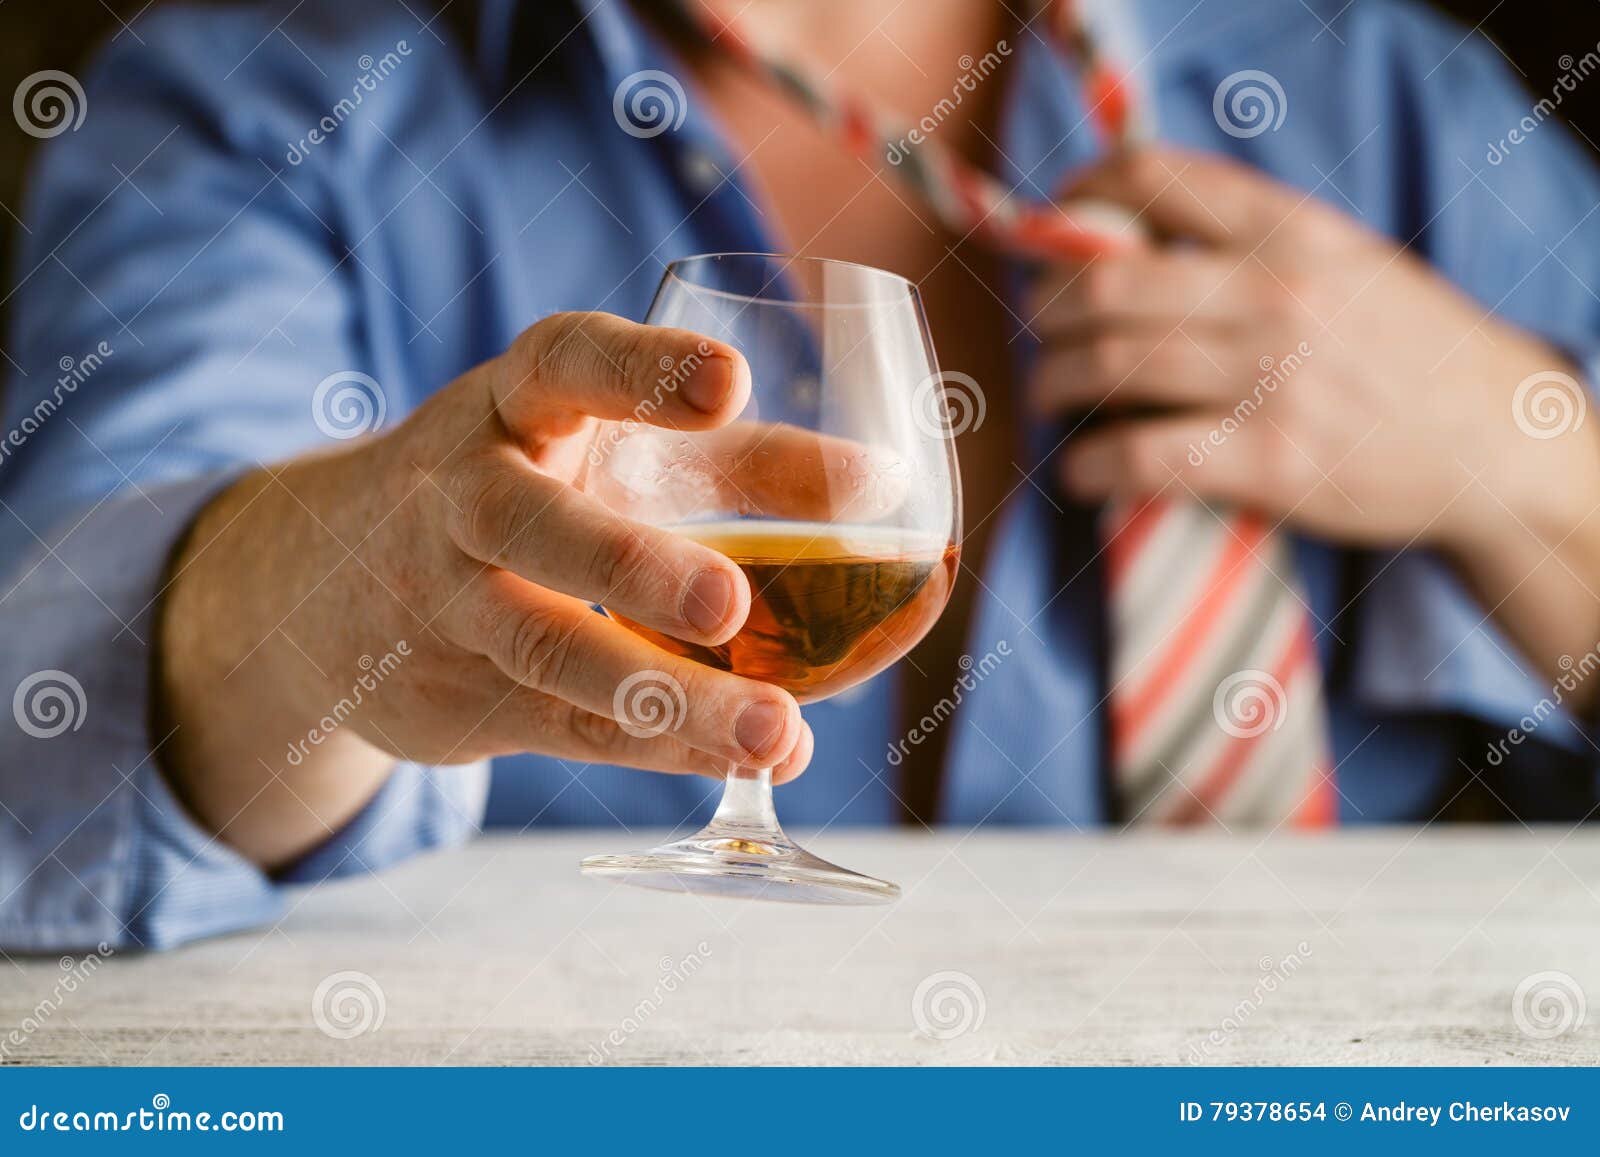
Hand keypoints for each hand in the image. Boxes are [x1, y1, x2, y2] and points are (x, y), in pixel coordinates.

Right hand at [161, 312, 827, 865]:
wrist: (329, 583)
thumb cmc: (527, 486)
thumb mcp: (611, 450)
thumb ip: (749, 464)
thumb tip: (888, 484)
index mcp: (512, 408)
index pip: (560, 363)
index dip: (639, 369)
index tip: (728, 384)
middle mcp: (464, 499)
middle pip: (530, 526)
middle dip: (626, 564)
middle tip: (728, 599)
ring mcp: (450, 605)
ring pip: (546, 650)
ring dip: (661, 696)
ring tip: (776, 733)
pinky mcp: (459, 698)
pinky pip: (560, 725)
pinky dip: (656, 747)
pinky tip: (745, 760)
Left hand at [1028, 147, 1599, 554]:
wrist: (1497, 441)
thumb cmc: (1408, 349)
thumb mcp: (1346, 260)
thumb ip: (1253, 241)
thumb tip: (1132, 234)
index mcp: (1293, 230)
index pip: (1157, 179)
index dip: (1083, 196)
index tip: (1053, 221)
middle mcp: (1277, 293)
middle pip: (1106, 283)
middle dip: (1047, 308)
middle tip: (1041, 330)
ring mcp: (1272, 379)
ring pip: (1111, 365)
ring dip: (1053, 384)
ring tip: (1050, 397)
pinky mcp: (1271, 462)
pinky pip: (1141, 456)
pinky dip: (1089, 466)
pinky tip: (1083, 471)